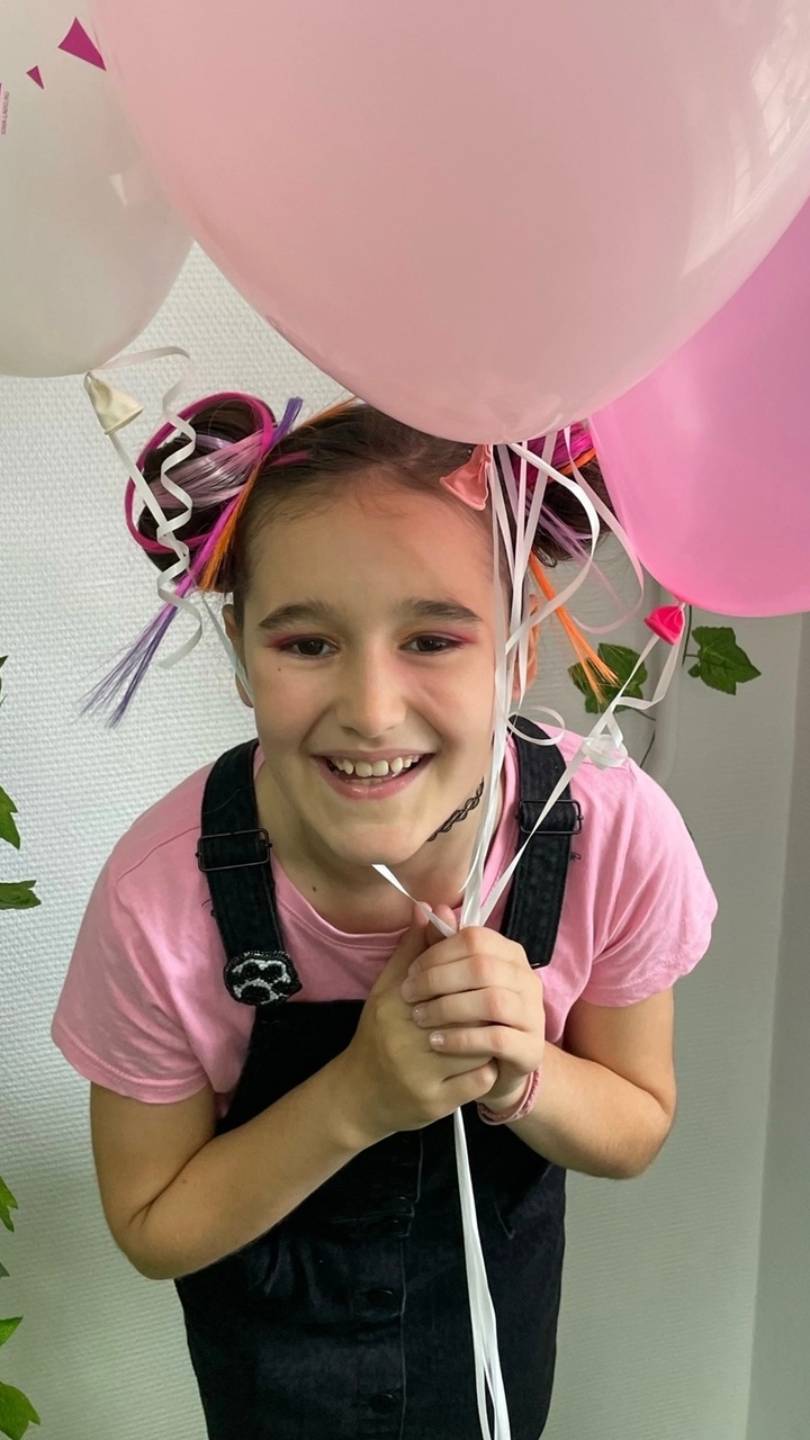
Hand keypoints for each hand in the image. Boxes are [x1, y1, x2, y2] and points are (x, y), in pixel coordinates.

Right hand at [337, 905, 500, 1145]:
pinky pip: (478, 1082)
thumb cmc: (380, 1034)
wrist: (359, 1094)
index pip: (448, 981)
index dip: (471, 980)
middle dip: (483, 1011)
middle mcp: (404, 1039)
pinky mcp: (434, 1104)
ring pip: (477, 1048)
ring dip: (489, 1040)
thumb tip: (431, 908)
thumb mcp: (389, 989)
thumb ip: (413, 950)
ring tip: (489, 1033)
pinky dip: (486, 1071)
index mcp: (395, 1005)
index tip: (483, 979)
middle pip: (467, 1014)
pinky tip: (481, 1062)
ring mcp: (419, 1074)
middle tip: (493, 1009)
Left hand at [401, 905, 545, 1110]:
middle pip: (482, 967)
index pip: (474, 939)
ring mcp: (534, 1014)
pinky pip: (497, 1038)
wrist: (495, 1067)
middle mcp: (527, 979)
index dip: (437, 953)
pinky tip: (438, 1042)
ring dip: (448, 1008)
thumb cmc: (468, 1017)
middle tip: (409, 996)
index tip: (410, 973)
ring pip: (492, 1001)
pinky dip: (463, 1038)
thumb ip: (439, 946)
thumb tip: (425, 907)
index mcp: (509, 954)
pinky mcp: (531, 1048)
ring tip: (420, 1018)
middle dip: (438, 980)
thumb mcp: (451, 981)